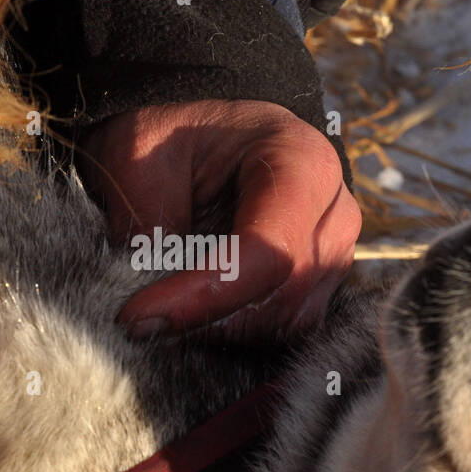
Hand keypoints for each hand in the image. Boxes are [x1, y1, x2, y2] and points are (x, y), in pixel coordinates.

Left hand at [80, 100, 360, 340]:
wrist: (197, 137)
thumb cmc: (171, 136)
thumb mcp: (139, 157)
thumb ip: (147, 226)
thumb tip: (146, 306)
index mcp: (302, 162)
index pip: (267, 251)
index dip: (202, 296)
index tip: (137, 318)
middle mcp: (334, 213)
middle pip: (282, 296)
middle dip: (206, 319)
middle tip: (136, 323)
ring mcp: (333, 256)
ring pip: (285, 324)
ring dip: (219, 332)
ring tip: (161, 317)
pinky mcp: (318, 289)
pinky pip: (283, 332)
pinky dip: (234, 335)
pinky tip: (191, 321)